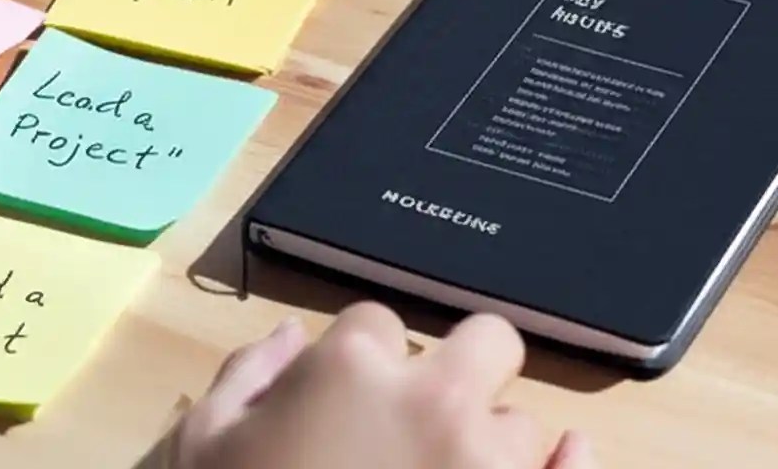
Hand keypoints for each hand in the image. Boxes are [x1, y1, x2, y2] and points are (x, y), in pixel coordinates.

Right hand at [172, 303, 598, 468]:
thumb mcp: (206, 444)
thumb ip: (247, 375)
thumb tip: (287, 336)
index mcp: (352, 368)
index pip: (375, 322)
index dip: (358, 360)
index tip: (341, 399)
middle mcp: (436, 401)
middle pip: (486, 343)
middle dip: (460, 368)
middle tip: (422, 416)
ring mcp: (488, 465)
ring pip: (519, 423)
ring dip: (487, 443)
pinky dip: (570, 466)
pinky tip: (571, 454)